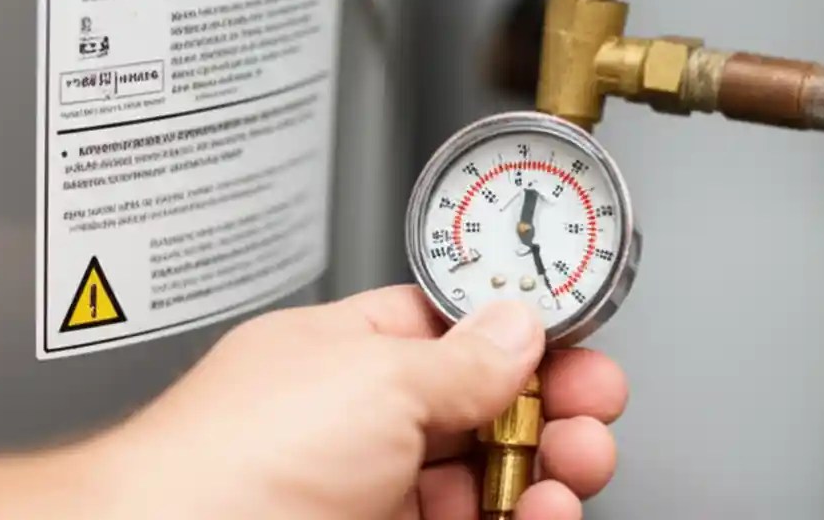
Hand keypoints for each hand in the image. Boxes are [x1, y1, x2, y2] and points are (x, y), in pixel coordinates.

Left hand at [92, 286, 627, 519]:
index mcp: (345, 353)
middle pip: (482, 402)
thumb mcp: (372, 381)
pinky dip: (527, 517)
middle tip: (593, 405)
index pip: (450, 325)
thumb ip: (458, 357)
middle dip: (553, 399)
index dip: (519, 328)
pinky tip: (547, 510)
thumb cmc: (229, 463)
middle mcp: (360, 420)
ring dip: (552, 462)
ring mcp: (375, 491)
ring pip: (490, 471)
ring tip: (580, 460)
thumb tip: (520, 324)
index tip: (577, 338)